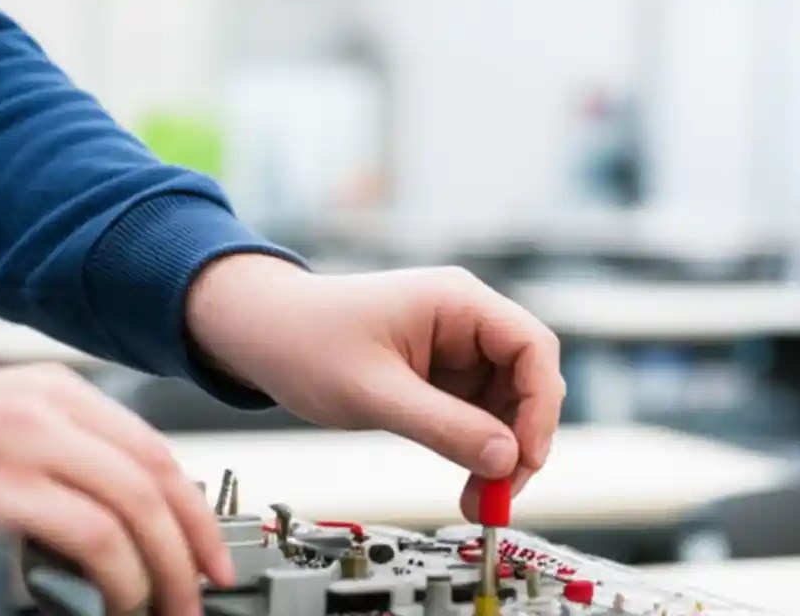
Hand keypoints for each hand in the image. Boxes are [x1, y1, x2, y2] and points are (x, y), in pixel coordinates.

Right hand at [0, 364, 232, 612]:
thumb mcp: (8, 433)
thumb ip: (70, 459)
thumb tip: (137, 515)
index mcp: (57, 392)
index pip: (156, 451)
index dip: (195, 509)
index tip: (212, 553)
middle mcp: (45, 408)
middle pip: (156, 477)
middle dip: (192, 543)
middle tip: (204, 589)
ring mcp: (16, 443)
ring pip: (132, 506)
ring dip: (163, 567)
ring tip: (168, 605)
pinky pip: (89, 533)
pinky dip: (121, 573)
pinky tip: (122, 599)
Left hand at [187, 256, 564, 518]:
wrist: (258, 333)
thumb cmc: (304, 340)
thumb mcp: (374, 393)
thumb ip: (444, 427)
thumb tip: (505, 459)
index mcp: (457, 301)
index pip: (531, 346)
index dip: (540, 405)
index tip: (527, 456)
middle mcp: (466, 319)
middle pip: (528, 378)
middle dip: (522, 438)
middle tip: (503, 492)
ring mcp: (456, 347)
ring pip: (508, 402)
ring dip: (502, 452)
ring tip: (481, 498)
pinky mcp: (443, 374)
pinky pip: (480, 413)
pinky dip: (479, 449)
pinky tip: (470, 479)